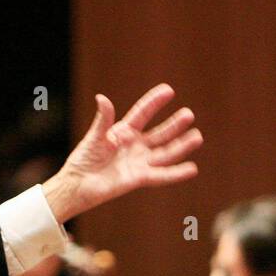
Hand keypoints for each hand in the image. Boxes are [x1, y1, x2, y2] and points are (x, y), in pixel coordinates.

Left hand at [41, 84, 200, 223]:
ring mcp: (139, 162)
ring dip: (181, 146)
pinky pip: (161, 175)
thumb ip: (103, 119)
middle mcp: (135, 146)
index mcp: (124, 131)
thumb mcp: (94, 136)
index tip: (168, 91)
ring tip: (197, 137)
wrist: (78, 184)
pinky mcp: (139, 178)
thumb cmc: (83, 159)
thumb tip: (102, 98)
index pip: (143, 113)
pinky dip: (176, 173)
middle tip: (189, 114)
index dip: (154, 102)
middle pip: (159, 133)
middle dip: (174, 125)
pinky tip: (191, 168)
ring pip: (165, 153)